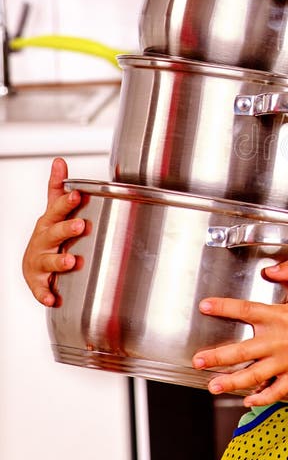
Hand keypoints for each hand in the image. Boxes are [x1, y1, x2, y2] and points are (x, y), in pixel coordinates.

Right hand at [22, 158, 83, 305]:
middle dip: (66, 229)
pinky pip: (40, 289)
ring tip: (72, 262)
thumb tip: (59, 161)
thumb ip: (58, 187)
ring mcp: (39, 261)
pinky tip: (53, 298)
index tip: (77, 195)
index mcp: (49, 222)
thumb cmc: (49, 233)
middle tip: (81, 225)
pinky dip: (45, 294)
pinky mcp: (38, 281)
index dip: (66, 202)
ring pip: (48, 261)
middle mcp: (43, 240)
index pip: (57, 209)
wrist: (33, 263)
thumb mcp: (53, 209)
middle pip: (53, 233)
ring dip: (59, 261)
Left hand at [192, 259, 287, 405]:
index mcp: (280, 316)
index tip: (205, 307)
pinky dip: (261, 398)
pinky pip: (276, 391)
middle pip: (242, 351)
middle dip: (217, 357)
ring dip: (232, 382)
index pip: (246, 310)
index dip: (223, 307)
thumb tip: (269, 269)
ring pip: (254, 375)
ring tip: (213, 386)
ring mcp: (287, 361)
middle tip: (198, 360)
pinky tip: (248, 399)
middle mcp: (279, 341)